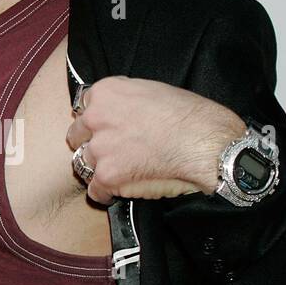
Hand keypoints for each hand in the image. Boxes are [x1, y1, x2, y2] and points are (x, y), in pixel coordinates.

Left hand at [65, 76, 244, 205]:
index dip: (96, 122)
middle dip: (92, 144)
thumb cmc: (191, 117)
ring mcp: (100, 148)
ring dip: (99, 169)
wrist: (208, 144)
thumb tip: (120, 112)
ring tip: (120, 173)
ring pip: (83, 163)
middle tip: (112, 153)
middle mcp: (95, 117)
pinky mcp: (107, 176)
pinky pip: (95, 191)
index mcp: (106, 92)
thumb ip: (126, 100)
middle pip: (77, 135)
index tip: (106, 130)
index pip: (84, 108)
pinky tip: (122, 191)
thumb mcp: (153, 90)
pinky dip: (106, 194)